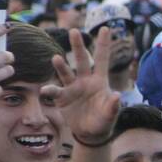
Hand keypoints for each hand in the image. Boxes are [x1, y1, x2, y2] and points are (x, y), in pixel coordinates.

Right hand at [45, 27, 120, 144]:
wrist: (90, 134)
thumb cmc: (103, 121)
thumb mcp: (110, 115)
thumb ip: (113, 106)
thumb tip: (117, 95)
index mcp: (99, 81)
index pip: (102, 59)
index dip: (104, 44)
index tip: (106, 28)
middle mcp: (85, 80)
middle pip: (81, 60)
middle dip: (78, 46)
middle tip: (73, 31)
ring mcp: (72, 88)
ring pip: (66, 72)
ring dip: (60, 66)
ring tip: (56, 59)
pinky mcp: (62, 98)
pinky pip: (55, 92)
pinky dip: (49, 90)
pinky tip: (45, 90)